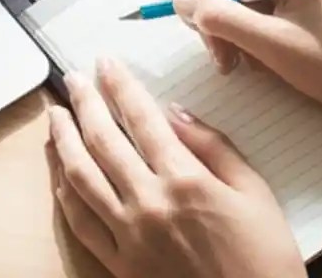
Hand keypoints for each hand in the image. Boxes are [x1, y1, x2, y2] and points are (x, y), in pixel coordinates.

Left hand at [46, 57, 304, 277]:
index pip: (142, 119)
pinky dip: (65, 191)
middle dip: (84, 103)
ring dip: (63, 141)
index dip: (120, 86)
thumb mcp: (256, 194)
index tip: (105, 63)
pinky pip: (80, 222)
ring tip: (55, 117)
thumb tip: (176, 114)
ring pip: (80, 177)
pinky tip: (60, 173)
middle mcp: (150, 203)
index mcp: (186, 180)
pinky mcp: (120, 264)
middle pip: (103, 140)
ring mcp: (129, 236)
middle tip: (72, 79)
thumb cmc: (266, 259)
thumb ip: (215, 148)